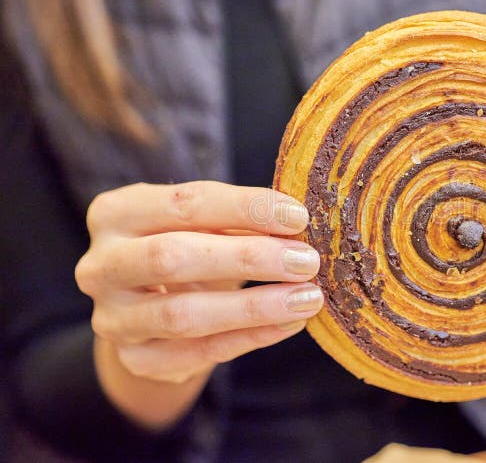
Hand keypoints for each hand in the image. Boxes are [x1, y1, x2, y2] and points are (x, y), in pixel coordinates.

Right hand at [75, 181, 321, 426]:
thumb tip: (296, 222)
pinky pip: (198, 353)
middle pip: (173, 258)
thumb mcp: (204, 222)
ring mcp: (112, 318)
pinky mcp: (135, 359)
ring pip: (183, 315)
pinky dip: (251, 337)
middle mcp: (100, 265)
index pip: (185, 203)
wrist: (152, 304)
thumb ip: (240, 218)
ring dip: (255, 306)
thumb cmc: (188, 245)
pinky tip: (290, 323)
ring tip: (308, 298)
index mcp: (116, 212)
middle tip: (306, 261)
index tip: (298, 217)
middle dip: (249, 258)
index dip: (246, 208)